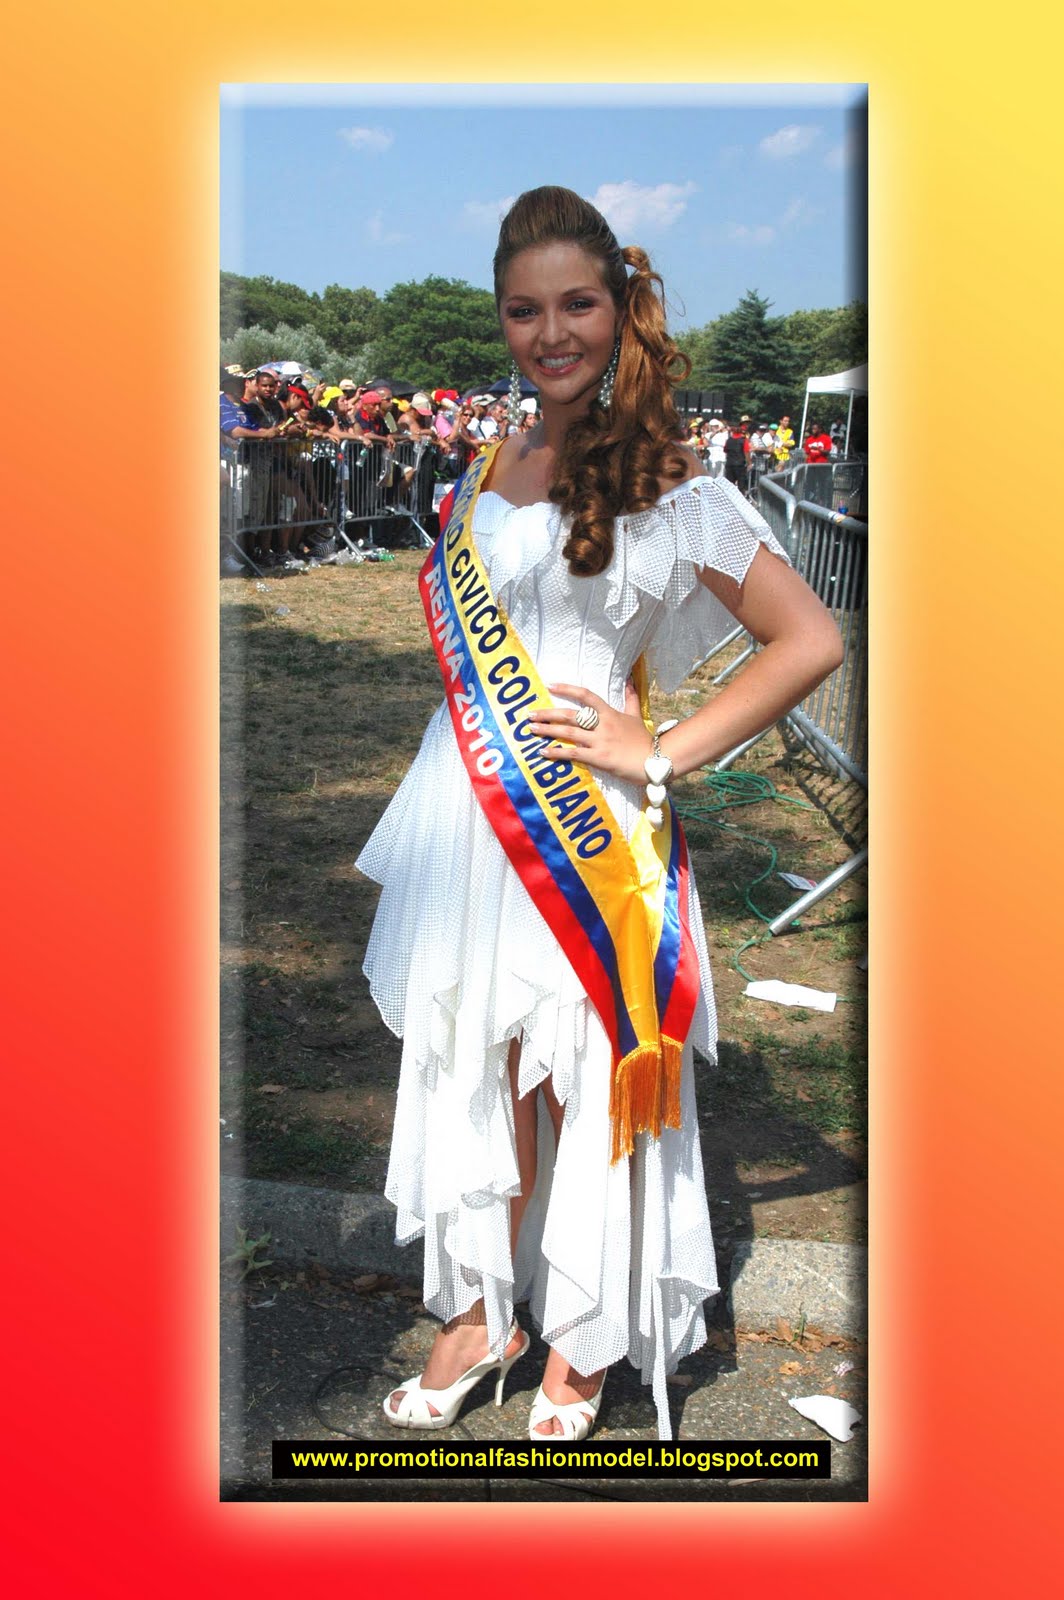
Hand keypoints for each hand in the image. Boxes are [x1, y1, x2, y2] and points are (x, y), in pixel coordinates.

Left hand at [528, 683, 652, 785]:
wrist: (656, 760)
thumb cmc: (644, 739)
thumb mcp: (636, 715)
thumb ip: (630, 698)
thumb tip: (630, 680)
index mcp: (609, 713)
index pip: (586, 695)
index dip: (567, 689)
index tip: (550, 686)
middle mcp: (602, 724)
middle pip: (570, 715)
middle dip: (548, 714)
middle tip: (530, 714)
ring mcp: (599, 741)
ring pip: (568, 733)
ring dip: (547, 731)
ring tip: (531, 729)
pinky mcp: (598, 758)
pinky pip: (573, 754)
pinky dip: (556, 753)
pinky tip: (543, 752)